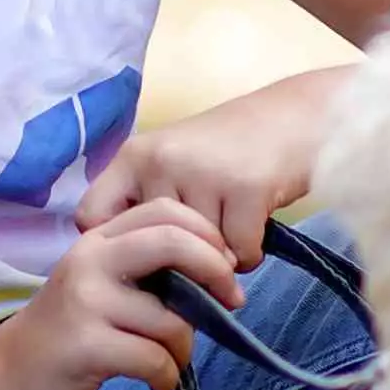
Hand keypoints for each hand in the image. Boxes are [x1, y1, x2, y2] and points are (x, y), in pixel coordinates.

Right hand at [0, 200, 239, 389]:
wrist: (1, 376)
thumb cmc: (62, 334)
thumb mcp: (96, 287)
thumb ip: (141, 271)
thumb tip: (213, 273)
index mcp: (96, 242)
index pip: (163, 211)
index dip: (207, 235)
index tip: (225, 268)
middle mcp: (89, 262)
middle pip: (173, 242)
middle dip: (215, 271)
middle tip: (230, 301)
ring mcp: (86, 303)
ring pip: (171, 319)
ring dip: (184, 350)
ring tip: (169, 365)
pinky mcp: (86, 346)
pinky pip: (154, 360)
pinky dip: (165, 378)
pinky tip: (156, 386)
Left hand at [78, 82, 326, 267]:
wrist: (298, 115)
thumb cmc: (233, 148)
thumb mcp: (175, 162)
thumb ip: (149, 202)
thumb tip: (137, 274)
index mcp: (135, 156)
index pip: (91, 217)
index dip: (113, 244)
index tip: (140, 253)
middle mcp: (161, 161)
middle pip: (154, 247)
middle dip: (182, 258)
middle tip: (209, 240)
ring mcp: (202, 172)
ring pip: (198, 255)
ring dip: (221, 257)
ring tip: (237, 222)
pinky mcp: (245, 188)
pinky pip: (237, 255)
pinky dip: (251, 253)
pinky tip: (257, 224)